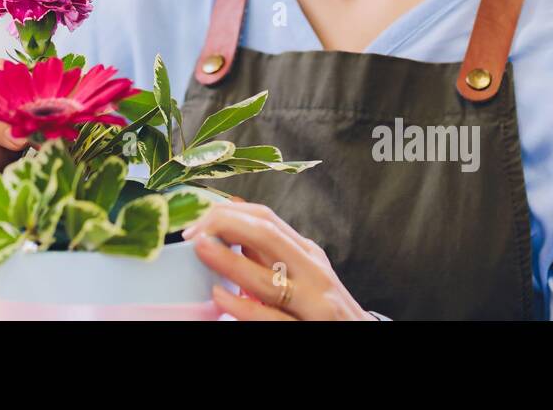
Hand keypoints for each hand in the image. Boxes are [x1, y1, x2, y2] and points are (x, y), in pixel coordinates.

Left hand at [182, 200, 377, 320]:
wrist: (360, 339)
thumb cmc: (322, 309)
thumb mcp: (303, 276)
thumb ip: (270, 257)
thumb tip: (228, 228)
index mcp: (307, 254)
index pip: (267, 219)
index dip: (229, 214)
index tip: (198, 219)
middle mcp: (313, 272)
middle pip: (268, 236)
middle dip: (227, 226)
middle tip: (192, 231)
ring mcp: (315, 303)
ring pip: (269, 278)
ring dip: (230, 262)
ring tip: (201, 251)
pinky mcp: (310, 331)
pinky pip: (272, 318)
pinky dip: (244, 307)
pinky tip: (221, 298)